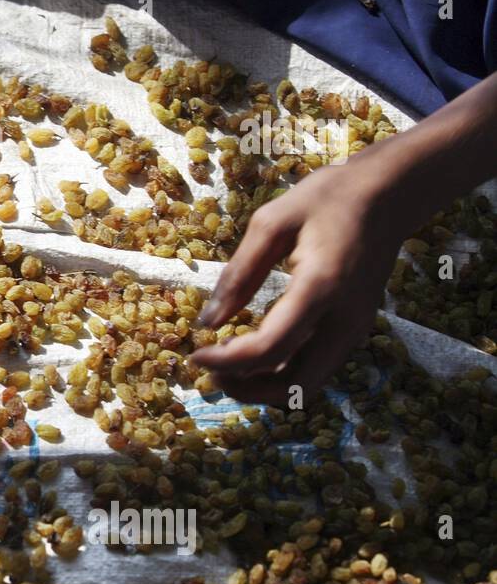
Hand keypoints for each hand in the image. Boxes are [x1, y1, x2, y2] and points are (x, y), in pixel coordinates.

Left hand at [189, 155, 407, 404]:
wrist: (388, 195)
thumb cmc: (326, 200)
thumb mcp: (271, 223)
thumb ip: (239, 274)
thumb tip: (208, 322)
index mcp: (321, 289)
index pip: (270, 348)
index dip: (227, 361)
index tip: (195, 355)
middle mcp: (344, 321)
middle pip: (294, 387)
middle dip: (248, 388)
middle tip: (212, 368)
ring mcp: (354, 331)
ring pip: (307, 386)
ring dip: (264, 386)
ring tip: (227, 364)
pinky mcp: (353, 332)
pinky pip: (315, 368)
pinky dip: (281, 372)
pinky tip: (253, 351)